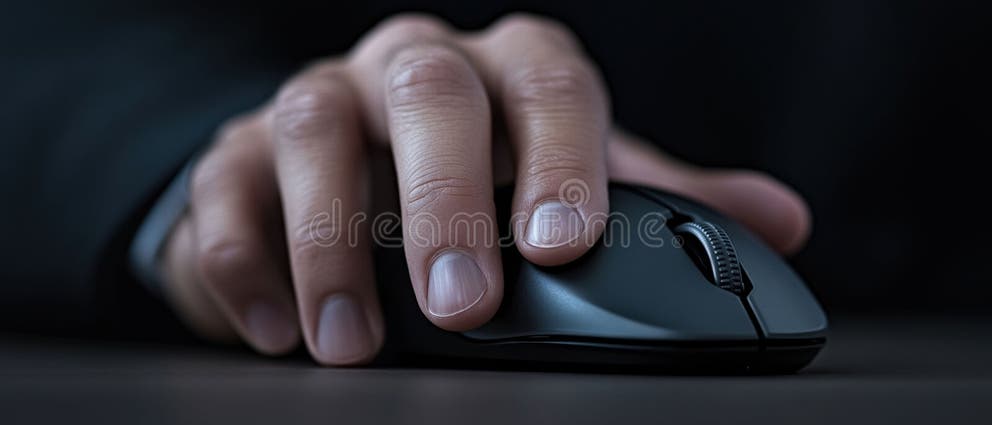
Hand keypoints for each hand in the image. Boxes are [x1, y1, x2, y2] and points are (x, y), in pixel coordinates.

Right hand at [159, 14, 810, 364]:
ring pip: (315, 129)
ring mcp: (319, 100)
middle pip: (430, 92)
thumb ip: (655, 203)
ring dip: (334, 242)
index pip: (545, 80)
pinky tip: (276, 329)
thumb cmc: (469, 185)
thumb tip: (777, 223)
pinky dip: (248, 258)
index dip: (560, 154)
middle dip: (445, 198)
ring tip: (352, 345)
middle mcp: (410, 69)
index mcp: (502, 72)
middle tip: (462, 303)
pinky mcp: (236, 150)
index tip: (562, 241)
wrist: (341, 183)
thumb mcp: (565, 187)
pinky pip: (227, 187)